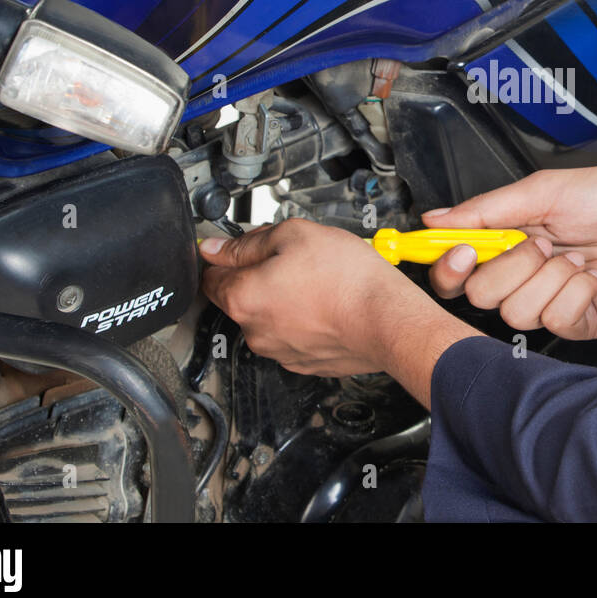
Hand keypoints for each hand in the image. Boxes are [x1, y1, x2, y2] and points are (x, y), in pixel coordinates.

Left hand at [198, 219, 429, 377]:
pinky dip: (302, 321)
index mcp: (243, 297)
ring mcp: (279, 351)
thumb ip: (249, 241)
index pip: (209, 276)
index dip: (224, 257)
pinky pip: (291, 336)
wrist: (387, 320)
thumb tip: (217, 247)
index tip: (241, 248)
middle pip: (240, 297)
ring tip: (316, 282)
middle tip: (293, 259)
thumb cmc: (348, 279)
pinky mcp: (303, 363)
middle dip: (259, 277)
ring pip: (267, 318)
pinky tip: (325, 304)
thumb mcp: (295, 234)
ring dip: (282, 300)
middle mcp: (254, 331)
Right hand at [423, 166, 596, 339]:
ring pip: (516, 311)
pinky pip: (556, 319)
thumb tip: (436, 219)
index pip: (453, 272)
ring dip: (551, 276)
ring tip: (577, 256)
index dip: (447, 267)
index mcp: (505, 243)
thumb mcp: (541, 191)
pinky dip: (578, 291)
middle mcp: (521, 277)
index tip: (460, 251)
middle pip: (477, 296)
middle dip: (510, 265)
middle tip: (542, 241)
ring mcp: (547, 303)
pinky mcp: (576, 323)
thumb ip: (486, 209)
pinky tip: (594, 276)